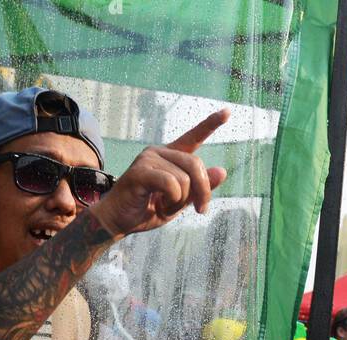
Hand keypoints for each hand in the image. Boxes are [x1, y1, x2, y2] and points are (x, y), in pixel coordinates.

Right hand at [90, 109, 229, 238]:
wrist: (119, 220)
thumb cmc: (148, 209)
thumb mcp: (181, 201)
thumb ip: (200, 187)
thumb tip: (223, 171)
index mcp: (171, 157)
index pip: (193, 137)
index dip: (210, 124)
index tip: (228, 112)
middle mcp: (159, 152)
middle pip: (196, 165)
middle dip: (203, 192)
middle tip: (200, 210)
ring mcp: (148, 158)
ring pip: (184, 179)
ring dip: (180, 201)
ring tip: (165, 205)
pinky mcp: (140, 171)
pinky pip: (171, 184)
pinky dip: (171, 200)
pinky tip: (157, 204)